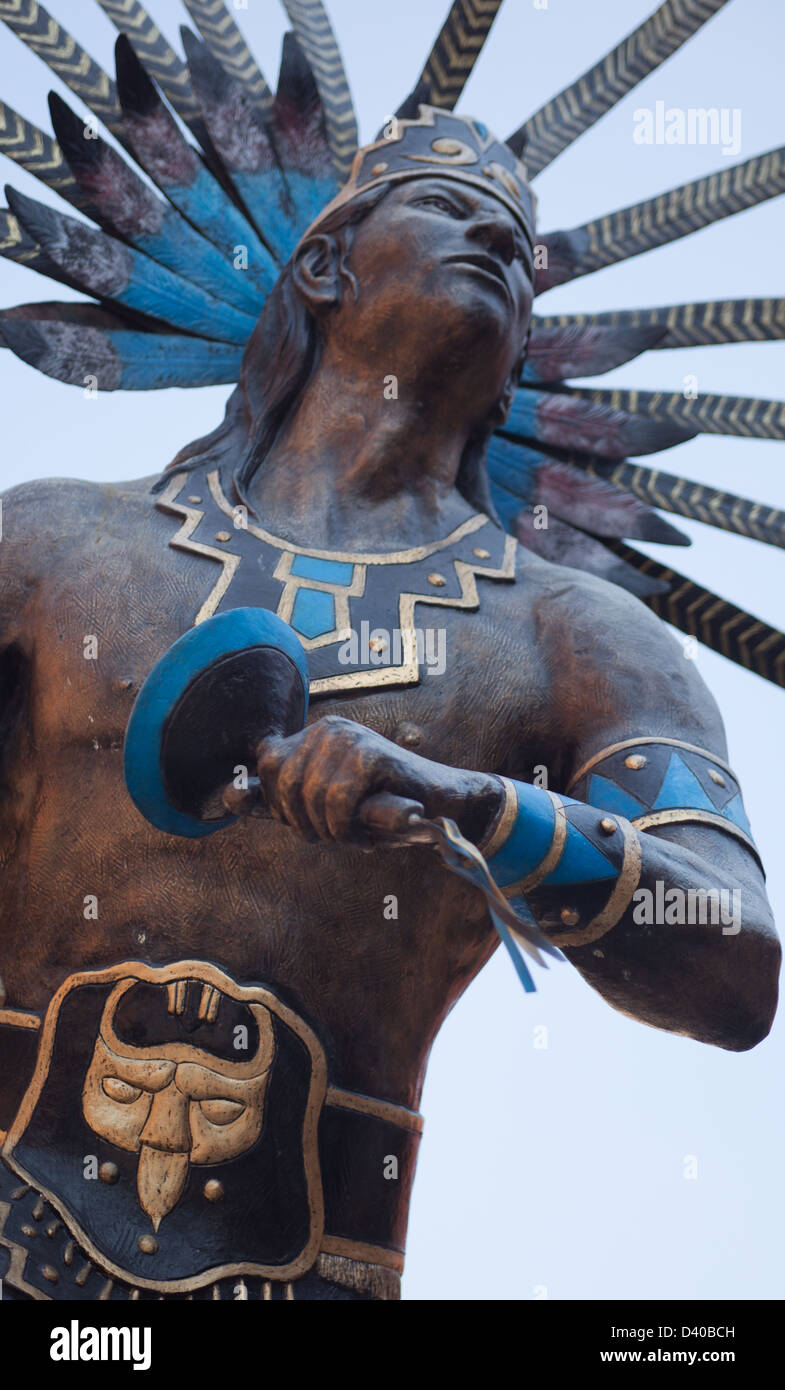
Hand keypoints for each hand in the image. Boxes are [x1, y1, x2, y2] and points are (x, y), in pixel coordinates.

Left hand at [222, 715, 503, 846]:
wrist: (443, 808)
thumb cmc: (382, 811)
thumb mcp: (323, 812)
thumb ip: (277, 805)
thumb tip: (226, 796)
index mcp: (312, 736)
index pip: (266, 764)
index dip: (281, 803)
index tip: (311, 820)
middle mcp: (328, 729)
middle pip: (282, 782)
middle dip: (304, 820)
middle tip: (337, 832)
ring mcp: (350, 738)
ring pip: (310, 796)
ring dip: (332, 829)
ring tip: (359, 830)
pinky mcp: (372, 755)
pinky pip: (337, 800)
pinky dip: (349, 825)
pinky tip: (370, 826)